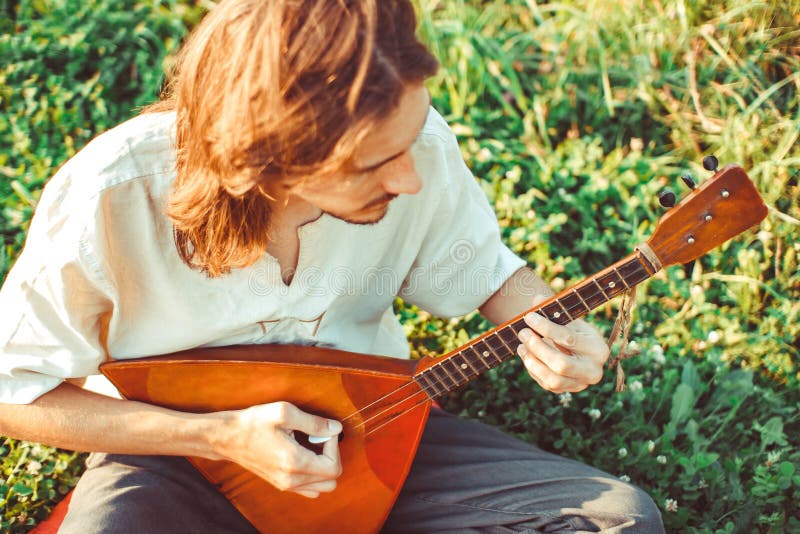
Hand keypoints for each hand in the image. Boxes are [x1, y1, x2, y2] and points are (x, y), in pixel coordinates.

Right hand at [213, 401, 342, 497]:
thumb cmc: (253, 423)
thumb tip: (336, 429)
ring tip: (311, 446)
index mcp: (294, 462)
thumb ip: (314, 422)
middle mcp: (291, 480)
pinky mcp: (281, 484)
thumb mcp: (284, 413)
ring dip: (324, 466)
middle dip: (332, 457)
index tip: (323, 431)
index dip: (334, 446)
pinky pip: (309, 488)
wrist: (227, 437)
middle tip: (318, 438)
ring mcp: (286, 485)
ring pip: (322, 487)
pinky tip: (304, 454)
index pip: (333, 467)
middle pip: (331, 480)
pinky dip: (314, 474)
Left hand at [516, 299, 609, 392]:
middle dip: (537, 347)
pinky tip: (527, 355)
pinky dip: (533, 369)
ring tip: (521, 346)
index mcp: (598, 349)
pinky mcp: (567, 390)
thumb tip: (537, 299)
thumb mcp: (568, 319)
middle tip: (522, 332)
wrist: (579, 350)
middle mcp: (593, 371)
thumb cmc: (573, 330)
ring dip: (532, 361)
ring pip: (552, 379)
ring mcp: (581, 384)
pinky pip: (546, 384)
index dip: (546, 327)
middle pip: (561, 364)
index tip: (528, 317)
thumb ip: (553, 310)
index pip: (568, 338)